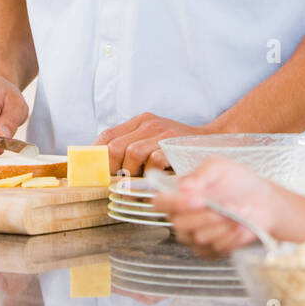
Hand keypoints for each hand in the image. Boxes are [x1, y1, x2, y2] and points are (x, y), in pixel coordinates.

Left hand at [96, 112, 214, 175]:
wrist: (210, 140)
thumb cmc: (177, 145)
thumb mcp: (152, 138)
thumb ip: (132, 146)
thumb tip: (105, 168)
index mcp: (139, 121)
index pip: (107, 135)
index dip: (96, 155)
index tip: (94, 172)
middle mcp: (148, 124)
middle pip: (115, 147)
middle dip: (112, 169)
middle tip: (116, 182)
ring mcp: (162, 133)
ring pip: (131, 154)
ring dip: (131, 174)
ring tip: (136, 183)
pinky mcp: (174, 145)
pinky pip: (153, 161)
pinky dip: (150, 173)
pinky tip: (153, 178)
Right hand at [153, 157, 282, 256]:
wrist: (262, 200)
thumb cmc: (237, 181)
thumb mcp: (219, 168)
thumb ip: (201, 173)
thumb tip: (183, 185)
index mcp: (178, 196)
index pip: (160, 203)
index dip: (175, 203)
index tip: (198, 199)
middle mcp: (182, 219)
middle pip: (181, 224)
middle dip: (208, 216)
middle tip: (229, 205)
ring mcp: (195, 238)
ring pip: (200, 238)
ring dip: (224, 224)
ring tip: (242, 211)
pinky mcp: (211, 252)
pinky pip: (216, 249)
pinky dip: (233, 237)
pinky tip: (243, 226)